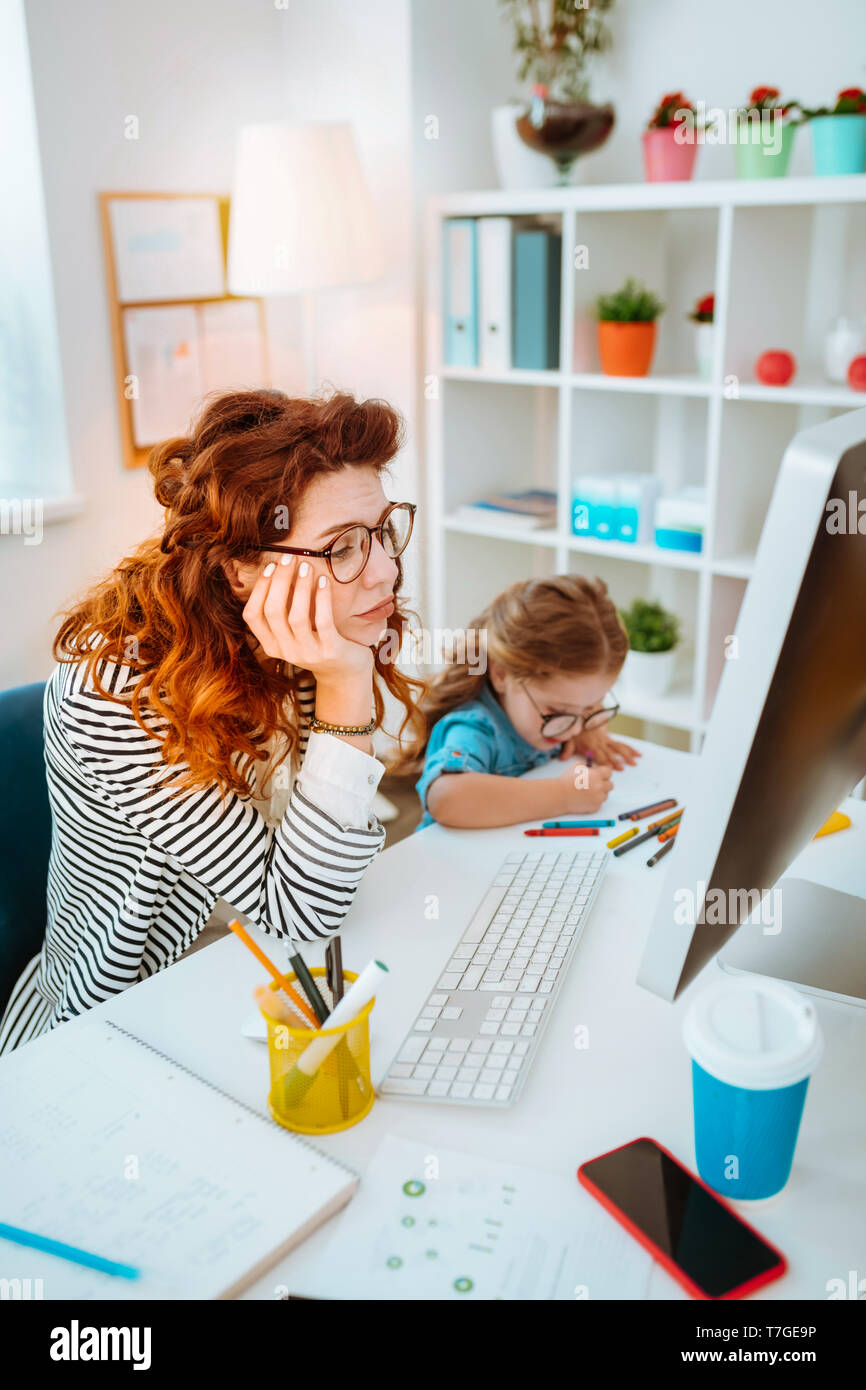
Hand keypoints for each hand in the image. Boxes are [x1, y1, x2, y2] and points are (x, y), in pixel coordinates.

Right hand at [243, 556, 373, 685]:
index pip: (252, 616)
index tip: (271, 567)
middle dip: (280, 581)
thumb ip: (282, 612)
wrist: (344, 673)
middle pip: (273, 611)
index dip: (259, 589)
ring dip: (300, 587)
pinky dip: (321, 598)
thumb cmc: (316, 643)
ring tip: (306, 567)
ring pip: (296, 617)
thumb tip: (276, 571)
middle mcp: (285, 651)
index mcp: (271, 646)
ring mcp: (307, 653)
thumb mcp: (293, 633)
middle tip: (289, 558)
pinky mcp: (330, 651)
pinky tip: (323, 581)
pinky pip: (323, 621)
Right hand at [556, 761, 613, 814]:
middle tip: (595, 784)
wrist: (559, 795)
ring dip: (600, 793)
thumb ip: (590, 765)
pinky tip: (585, 798)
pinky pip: (600, 803)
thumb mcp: (577, 766)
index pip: (609, 772)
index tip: (601, 774)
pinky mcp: (595, 807)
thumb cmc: (566, 780)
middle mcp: (600, 787)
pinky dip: (594, 801)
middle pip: (610, 785)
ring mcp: (598, 798)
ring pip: (606, 795)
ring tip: (588, 791)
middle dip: (604, 783)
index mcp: (596, 775)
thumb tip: (597, 768)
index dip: (604, 773)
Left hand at [557, 726, 640, 771]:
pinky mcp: (610, 739)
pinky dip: (630, 749)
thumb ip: (567, 749)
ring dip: (627, 755)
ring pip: (619, 748)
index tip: (610, 768)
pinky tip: (638, 754)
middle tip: (622, 768)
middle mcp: (601, 743)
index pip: (599, 755)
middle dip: (616, 761)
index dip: (605, 761)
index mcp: (591, 745)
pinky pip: (622, 744)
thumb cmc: (576, 731)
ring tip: (634, 763)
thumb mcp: (569, 739)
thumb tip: (562, 758)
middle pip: (610, 753)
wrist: (583, 717)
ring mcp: (607, 741)